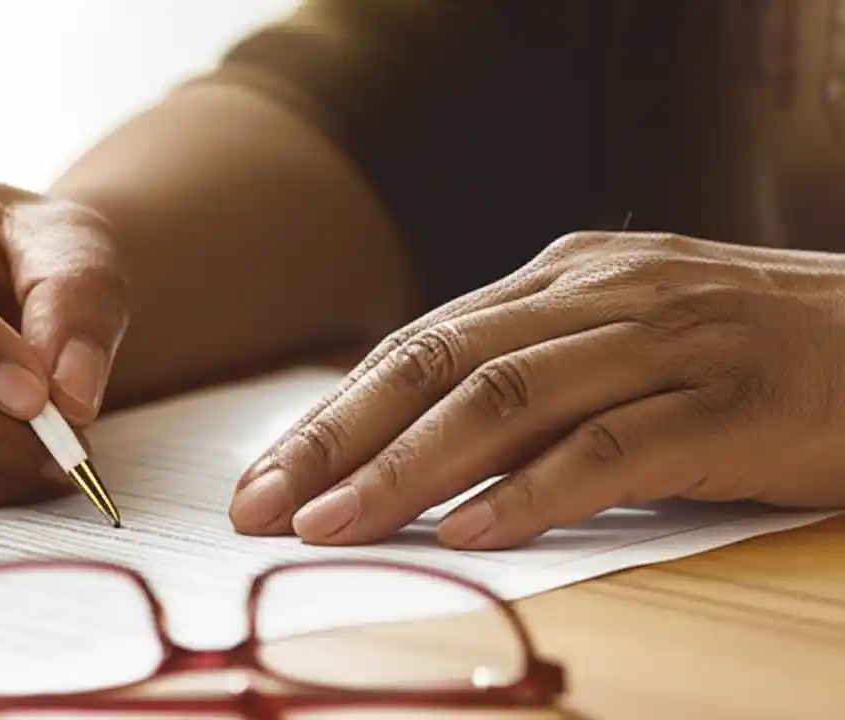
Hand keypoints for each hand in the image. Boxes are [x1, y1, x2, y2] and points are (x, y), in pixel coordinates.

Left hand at [230, 232, 844, 547]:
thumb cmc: (748, 351)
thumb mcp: (623, 339)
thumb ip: (531, 371)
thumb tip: (416, 443)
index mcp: (564, 276)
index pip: (419, 345)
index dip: (332, 414)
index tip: (265, 477)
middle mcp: (600, 293)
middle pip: (438, 364)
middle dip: (338, 439)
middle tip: (265, 506)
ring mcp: (666, 340)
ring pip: (506, 400)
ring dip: (407, 469)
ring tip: (334, 526)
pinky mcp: (730, 400)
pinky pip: (612, 447)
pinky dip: (531, 492)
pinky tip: (468, 532)